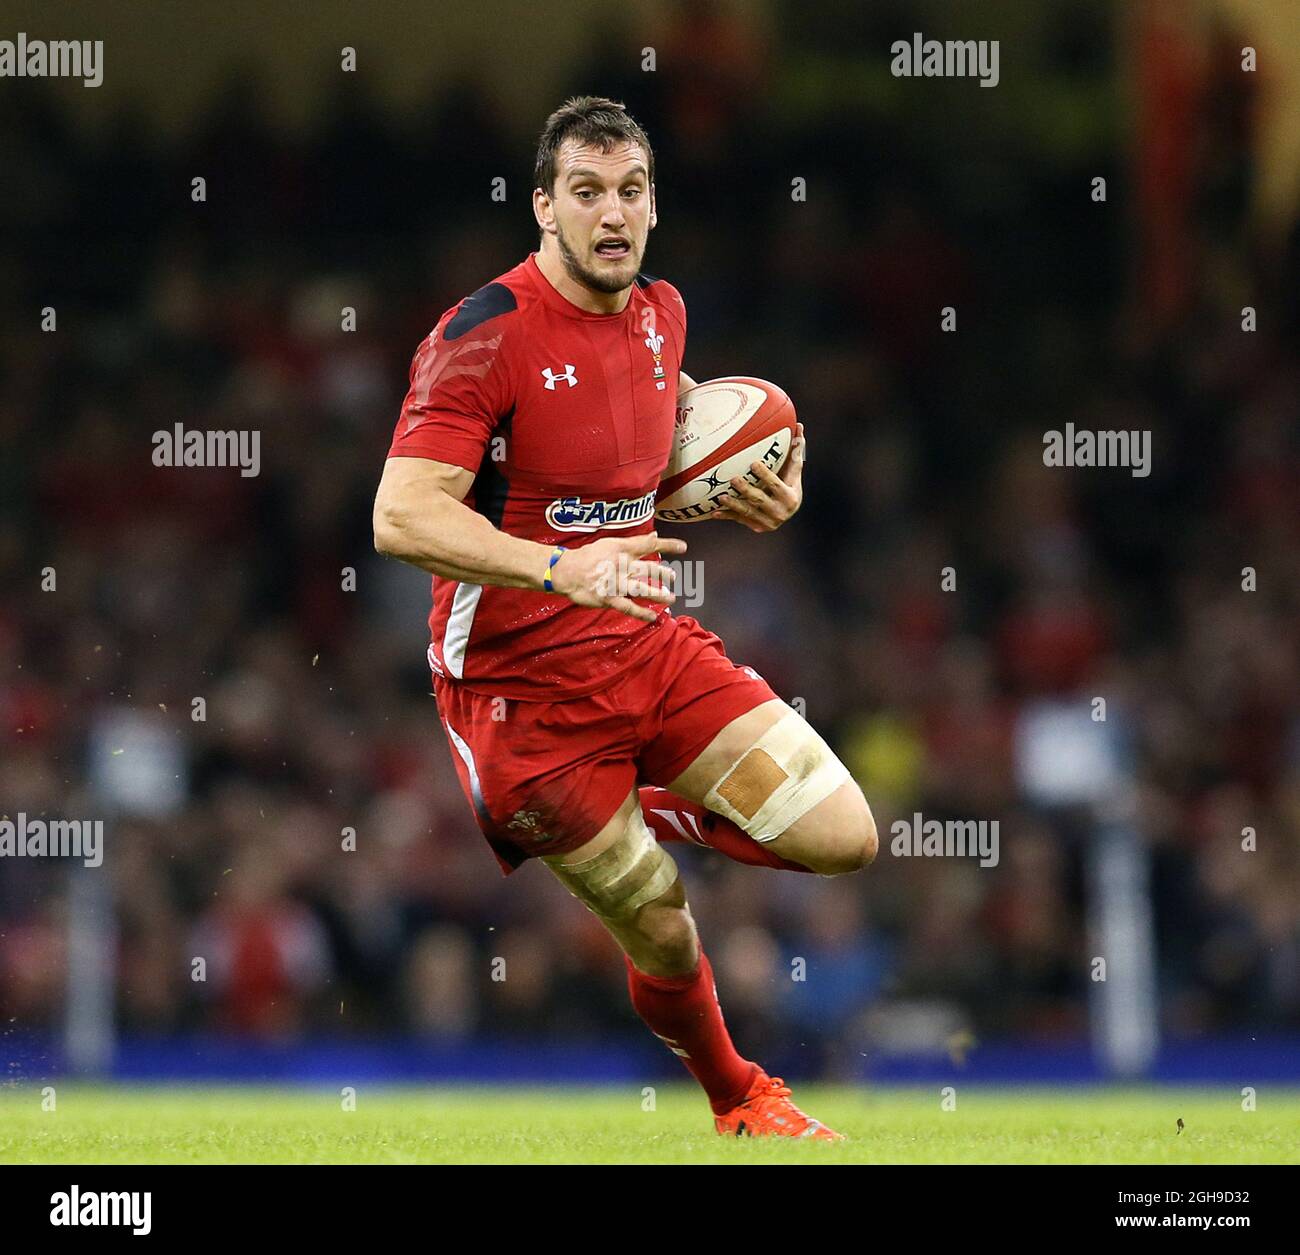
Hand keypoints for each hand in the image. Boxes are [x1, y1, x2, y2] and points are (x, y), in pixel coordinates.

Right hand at [548, 532, 687, 622]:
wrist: (566, 571)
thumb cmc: (588, 556)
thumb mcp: (610, 543)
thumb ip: (634, 543)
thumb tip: (655, 536)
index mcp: (622, 549)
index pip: (649, 545)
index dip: (668, 545)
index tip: (683, 548)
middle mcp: (621, 565)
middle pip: (649, 569)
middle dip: (664, 574)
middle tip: (674, 576)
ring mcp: (616, 583)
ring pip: (642, 589)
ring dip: (659, 594)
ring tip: (670, 597)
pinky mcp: (609, 599)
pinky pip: (629, 608)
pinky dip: (642, 613)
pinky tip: (653, 616)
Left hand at [712, 422, 804, 531]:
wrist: (788, 511)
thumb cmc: (789, 484)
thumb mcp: (794, 470)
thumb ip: (796, 450)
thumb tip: (799, 425)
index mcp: (790, 497)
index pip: (777, 485)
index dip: (766, 476)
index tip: (754, 464)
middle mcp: (780, 512)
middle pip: (760, 500)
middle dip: (746, 490)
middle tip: (733, 478)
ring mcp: (768, 522)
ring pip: (747, 513)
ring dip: (733, 505)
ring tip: (721, 496)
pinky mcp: (757, 526)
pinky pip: (739, 520)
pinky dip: (727, 516)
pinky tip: (714, 511)